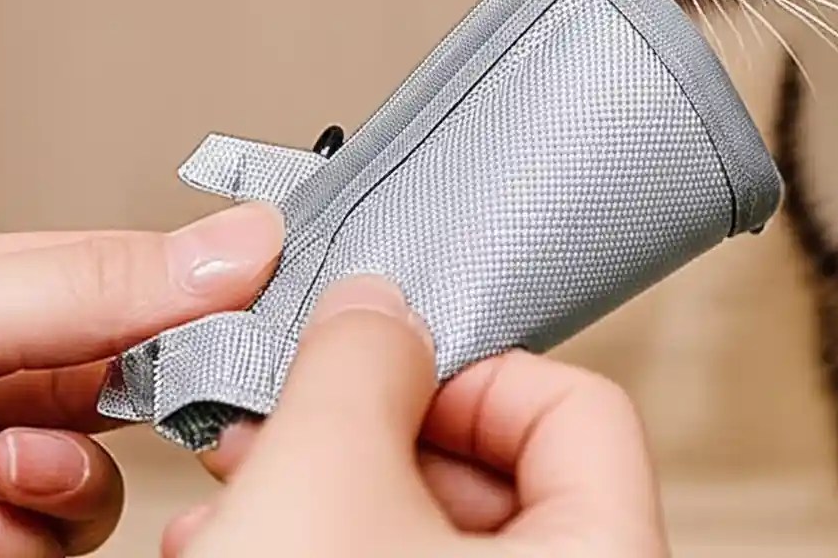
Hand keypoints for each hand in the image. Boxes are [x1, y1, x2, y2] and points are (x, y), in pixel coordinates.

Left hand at [0, 203, 283, 556]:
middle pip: (127, 391)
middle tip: (125, 417)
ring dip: (52, 492)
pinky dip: (7, 549)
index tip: (260, 320)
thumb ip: (88, 283)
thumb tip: (237, 241)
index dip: (199, 299)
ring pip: (94, 487)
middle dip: (123, 414)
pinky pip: (45, 552)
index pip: (129, 280)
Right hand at [162, 275, 669, 557]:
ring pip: (423, 531)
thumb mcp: (324, 478)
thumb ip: (358, 364)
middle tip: (291, 412)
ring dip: (321, 490)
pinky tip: (235, 541)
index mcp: (602, 556)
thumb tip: (374, 306)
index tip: (386, 360)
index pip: (579, 407)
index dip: (470, 364)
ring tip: (240, 483)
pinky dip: (316, 546)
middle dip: (366, 430)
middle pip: (493, 470)